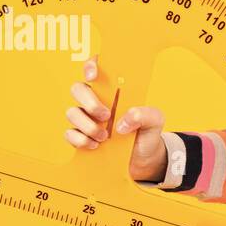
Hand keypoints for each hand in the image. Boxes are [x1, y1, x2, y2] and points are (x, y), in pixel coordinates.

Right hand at [63, 55, 168, 182]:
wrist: (143, 159)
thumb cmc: (146, 133)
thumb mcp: (155, 121)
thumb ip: (145, 115)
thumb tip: (124, 121)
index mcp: (114, 90)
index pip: (97, 68)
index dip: (91, 66)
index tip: (93, 76)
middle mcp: (96, 100)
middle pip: (78, 89)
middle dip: (89, 102)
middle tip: (106, 116)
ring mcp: (86, 117)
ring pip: (72, 112)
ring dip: (88, 125)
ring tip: (104, 137)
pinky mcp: (80, 135)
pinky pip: (70, 133)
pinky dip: (81, 140)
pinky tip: (95, 145)